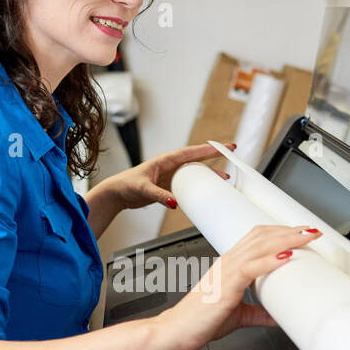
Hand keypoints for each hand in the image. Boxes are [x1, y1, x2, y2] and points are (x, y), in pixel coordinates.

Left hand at [100, 141, 235, 211]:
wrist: (117, 193)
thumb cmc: (126, 185)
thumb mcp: (143, 190)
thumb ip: (159, 196)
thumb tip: (175, 203)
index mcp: (166, 160)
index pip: (191, 152)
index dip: (208, 149)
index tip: (223, 147)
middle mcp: (170, 165)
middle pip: (197, 158)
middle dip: (215, 155)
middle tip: (232, 152)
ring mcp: (171, 175)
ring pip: (195, 171)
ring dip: (210, 173)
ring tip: (225, 178)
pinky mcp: (169, 185)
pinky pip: (189, 183)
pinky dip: (200, 184)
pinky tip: (208, 189)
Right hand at [156, 223, 318, 349]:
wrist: (176, 331)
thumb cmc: (199, 320)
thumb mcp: (238, 315)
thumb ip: (260, 314)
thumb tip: (281, 318)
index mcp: (229, 264)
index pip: (257, 238)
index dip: (280, 231)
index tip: (300, 232)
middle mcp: (228, 262)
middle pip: (262, 236)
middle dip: (289, 231)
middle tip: (311, 230)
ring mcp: (226, 272)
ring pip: (259, 247)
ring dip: (285, 240)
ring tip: (306, 236)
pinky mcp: (225, 286)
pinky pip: (250, 268)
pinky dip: (269, 261)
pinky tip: (285, 257)